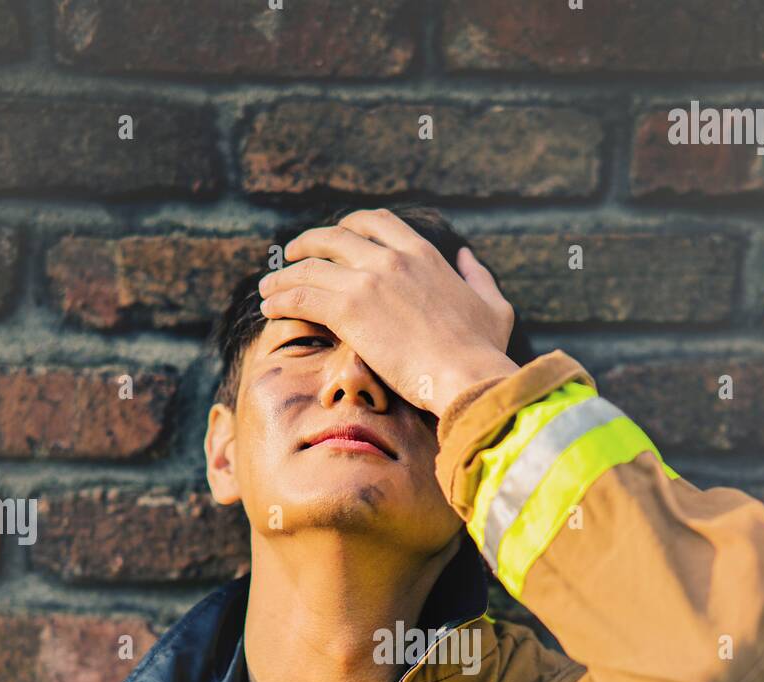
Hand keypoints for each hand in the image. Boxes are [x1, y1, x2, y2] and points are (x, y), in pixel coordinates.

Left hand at [257, 208, 518, 417]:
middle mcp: (391, 258)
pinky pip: (302, 296)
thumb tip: (466, 256)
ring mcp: (368, 281)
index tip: (334, 238)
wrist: (468, 376)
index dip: (349, 226)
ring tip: (269, 288)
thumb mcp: (493, 306)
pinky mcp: (349, 311)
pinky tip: (269, 308)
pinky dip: (282, 299)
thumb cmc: (483, 352)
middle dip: (308, 244)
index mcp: (422, 253)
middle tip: (292, 256)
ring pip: (311, 266)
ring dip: (285, 276)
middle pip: (334, 237)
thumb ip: (478, 276)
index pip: (376, 222)